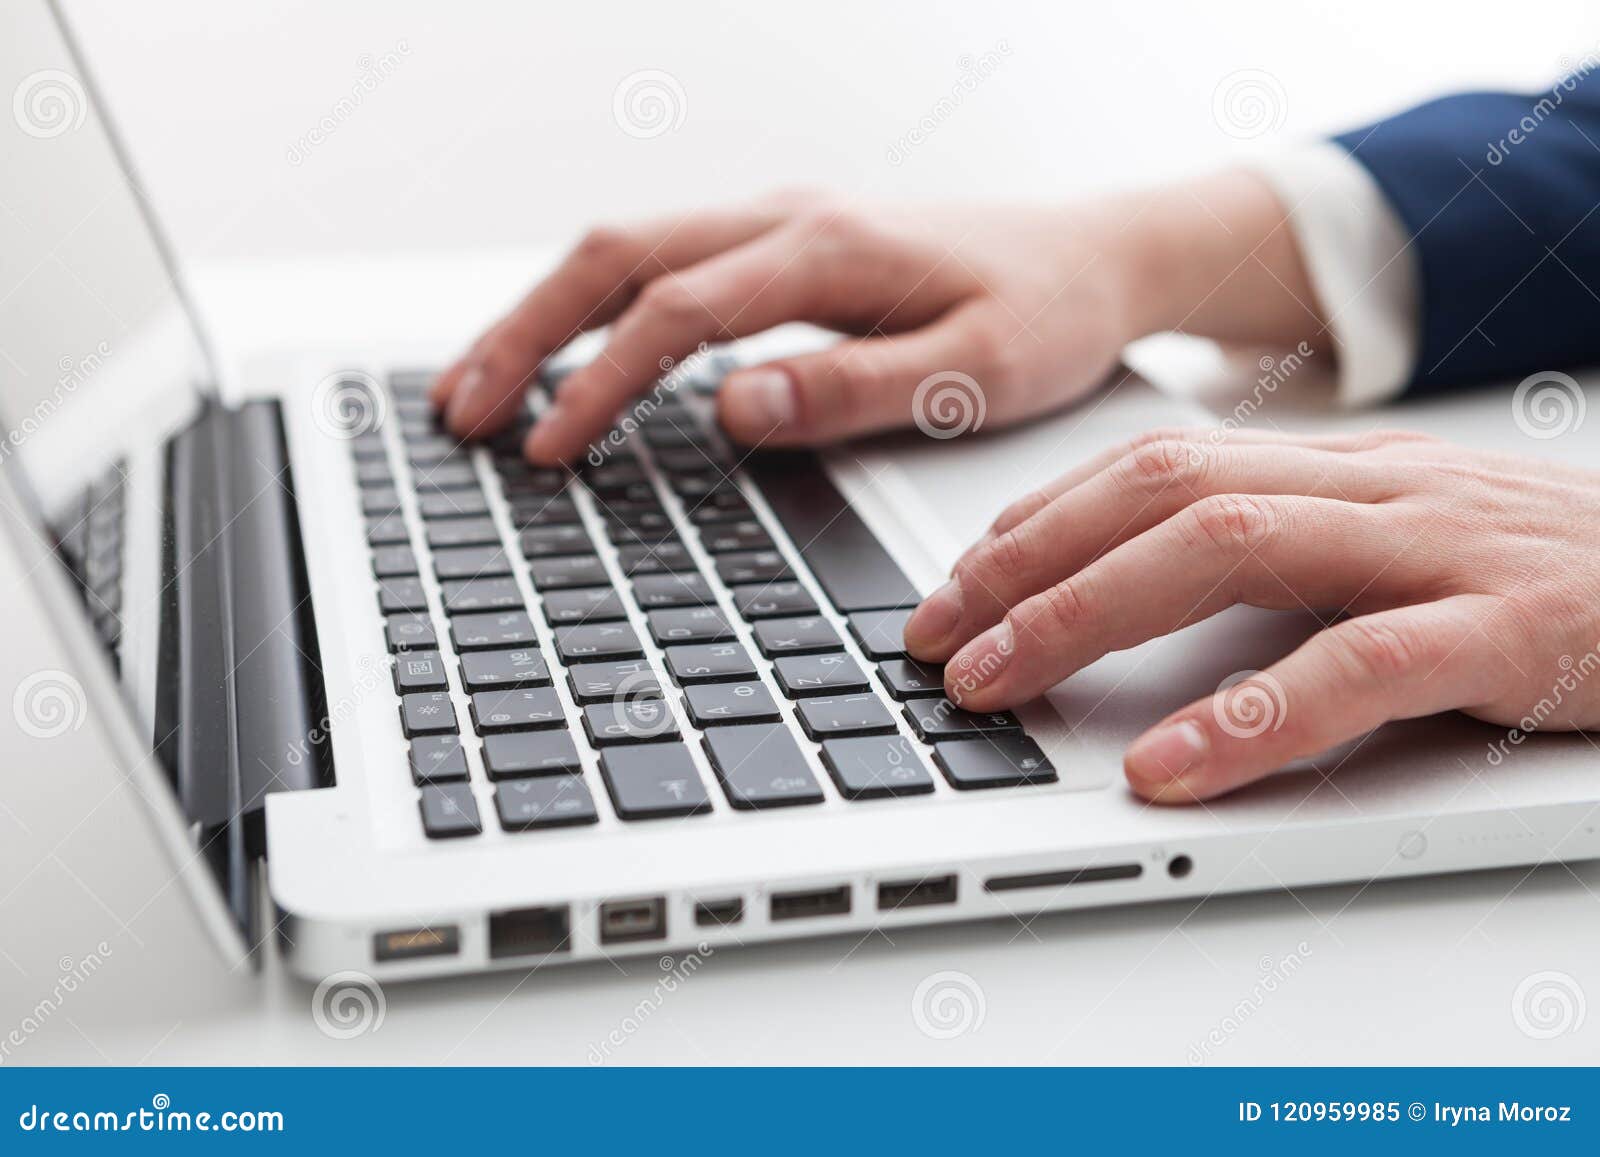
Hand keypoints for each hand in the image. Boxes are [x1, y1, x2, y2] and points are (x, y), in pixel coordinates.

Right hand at [429, 190, 1150, 462]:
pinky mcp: (784, 244)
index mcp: (827, 251)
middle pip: (616, 256)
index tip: (549, 449)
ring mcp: (780, 223)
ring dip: (543, 313)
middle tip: (461, 409)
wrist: (1097, 258)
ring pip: (626, 250)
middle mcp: (787, 220)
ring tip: (478, 384)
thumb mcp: (975, 371)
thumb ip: (854, 390)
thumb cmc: (1047, 316)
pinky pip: (662, 262)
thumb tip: (733, 406)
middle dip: (525, 332)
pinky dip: (595, 307)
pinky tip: (567, 353)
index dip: (600, 382)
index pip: (676, 314)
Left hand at [902, 428, 1599, 802]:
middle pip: (1160, 493)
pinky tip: (1167, 765)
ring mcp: (1438, 551)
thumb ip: (1293, 559)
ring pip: (1228, 549)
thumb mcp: (1404, 545)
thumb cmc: (1555, 573)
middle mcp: (1371, 490)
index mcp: (1340, 470)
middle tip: (933, 636)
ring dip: (1088, 615)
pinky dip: (1249, 717)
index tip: (956, 580)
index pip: (1155, 465)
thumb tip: (1148, 595)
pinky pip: (1358, 668)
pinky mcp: (1508, 629)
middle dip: (1026, 562)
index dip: (1039, 518)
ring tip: (997, 681)